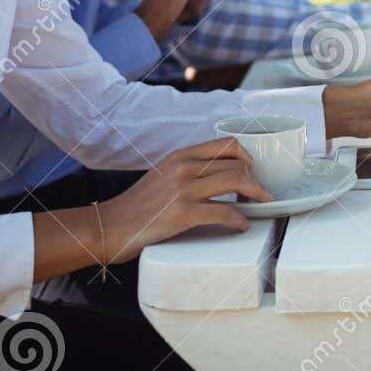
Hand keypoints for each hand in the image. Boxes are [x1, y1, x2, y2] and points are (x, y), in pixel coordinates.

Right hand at [96, 139, 271, 262]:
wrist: (109, 226)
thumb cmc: (137, 206)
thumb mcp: (163, 174)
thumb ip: (187, 169)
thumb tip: (218, 174)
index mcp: (180, 155)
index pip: (227, 144)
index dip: (247, 157)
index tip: (253, 171)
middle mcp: (183, 167)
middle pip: (237, 162)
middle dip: (256, 179)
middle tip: (260, 194)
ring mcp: (182, 189)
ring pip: (236, 181)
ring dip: (255, 195)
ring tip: (259, 206)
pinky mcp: (182, 214)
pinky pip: (224, 212)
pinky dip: (239, 220)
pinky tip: (241, 226)